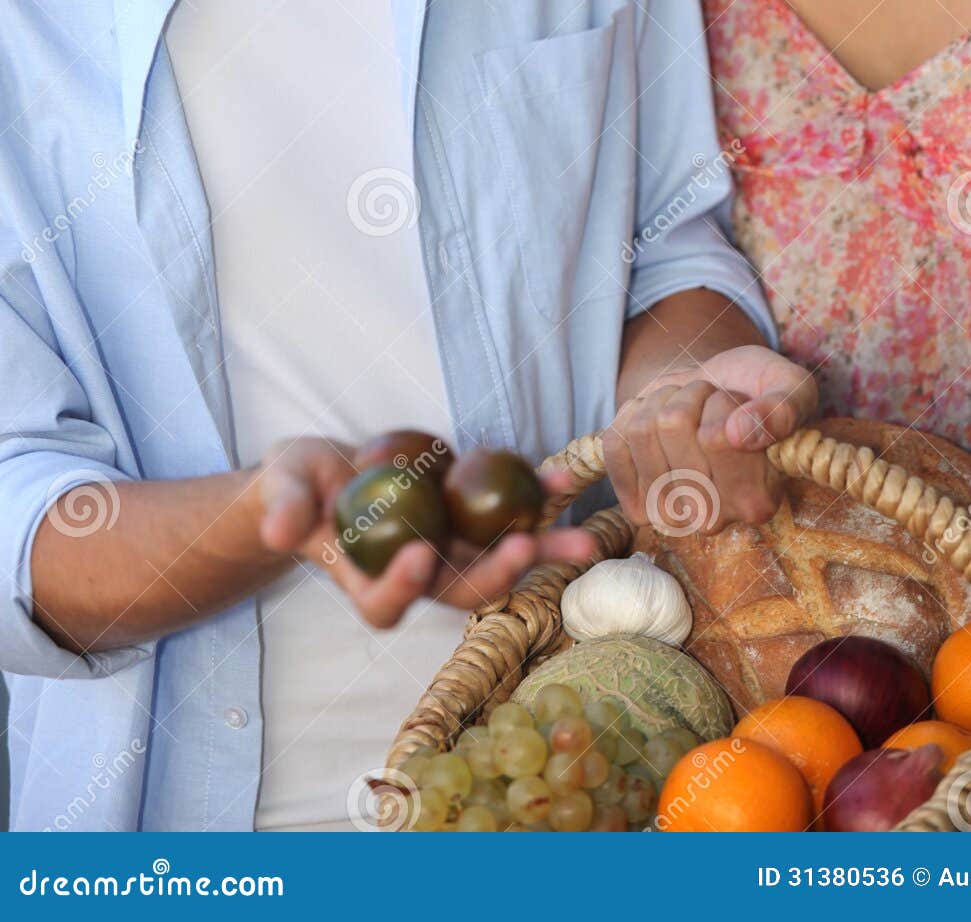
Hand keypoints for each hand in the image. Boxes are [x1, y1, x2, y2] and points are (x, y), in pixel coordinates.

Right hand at [252, 436, 597, 629]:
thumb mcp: (282, 490)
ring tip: (584, 541)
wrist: (328, 472)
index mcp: (366, 581)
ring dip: (544, 550)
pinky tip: (564, 478)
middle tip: (523, 550)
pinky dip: (539, 497)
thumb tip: (278, 529)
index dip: (403, 588)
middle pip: (460, 591)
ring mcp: (448, 547)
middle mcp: (416, 573)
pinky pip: (509, 511)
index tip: (417, 556)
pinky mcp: (469, 517)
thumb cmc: (296, 487)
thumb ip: (283, 508)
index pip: (384, 604)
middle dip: (497, 576)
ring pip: (499, 558)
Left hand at [602, 347, 817, 533]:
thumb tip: (740, 434)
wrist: (719, 398)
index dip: (724, 402)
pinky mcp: (636, 501)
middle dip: (692, 396)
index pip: (717, 436)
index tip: (739, 404)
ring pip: (642, 429)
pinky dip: (635, 414)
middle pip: (673, 426)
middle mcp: (713, 518)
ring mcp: (669, 514)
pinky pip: (615, 441)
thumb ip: (782, 409)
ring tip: (688, 409)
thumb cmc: (759, 395)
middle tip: (711, 404)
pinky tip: (659, 422)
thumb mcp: (790, 388)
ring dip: (664, 401)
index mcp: (758, 501)